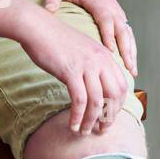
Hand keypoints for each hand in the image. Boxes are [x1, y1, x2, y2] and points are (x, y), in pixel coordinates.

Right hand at [17, 2, 129, 134]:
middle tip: (100, 130)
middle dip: (109, 117)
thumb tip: (94, 86)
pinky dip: (77, 116)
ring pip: (97, 101)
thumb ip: (91, 65)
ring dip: (92, 121)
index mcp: (105, 56)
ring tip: (83, 132)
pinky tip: (72, 125)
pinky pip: (79, 100)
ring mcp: (86, 66)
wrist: (37, 26)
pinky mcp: (70, 71)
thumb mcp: (81, 51)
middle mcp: (100, 61)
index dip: (118, 106)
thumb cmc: (55, 39)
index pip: (122, 86)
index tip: (108, 118)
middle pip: (114, 96)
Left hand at [44, 0, 137, 76]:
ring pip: (128, 33)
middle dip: (126, 50)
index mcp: (98, 1)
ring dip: (132, 51)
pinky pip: (128, 33)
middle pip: (122, 30)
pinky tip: (131, 62)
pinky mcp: (118, 15)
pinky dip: (131, 47)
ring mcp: (117, 11)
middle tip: (128, 68)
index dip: (109, 36)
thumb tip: (48, 10)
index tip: (111, 52)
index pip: (105, 20)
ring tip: (133, 70)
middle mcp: (111, 7)